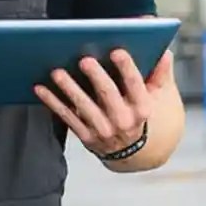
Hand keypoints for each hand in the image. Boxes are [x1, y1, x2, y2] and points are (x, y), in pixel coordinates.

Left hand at [34, 49, 174, 155]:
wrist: (136, 153)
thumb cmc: (146, 115)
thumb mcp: (161, 97)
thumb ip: (161, 74)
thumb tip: (165, 53)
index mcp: (143, 108)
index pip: (136, 85)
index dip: (127, 68)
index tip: (117, 51)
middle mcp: (124, 121)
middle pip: (108, 95)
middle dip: (96, 77)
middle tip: (84, 60)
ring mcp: (103, 131)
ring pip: (84, 107)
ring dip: (69, 88)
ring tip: (58, 72)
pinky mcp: (86, 137)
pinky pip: (67, 117)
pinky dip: (52, 102)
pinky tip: (40, 87)